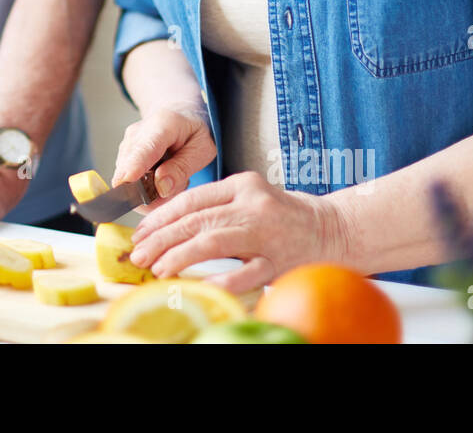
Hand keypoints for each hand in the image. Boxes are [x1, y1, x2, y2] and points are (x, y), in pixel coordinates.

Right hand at [111, 105, 216, 209]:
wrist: (179, 115)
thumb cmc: (193, 132)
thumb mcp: (202, 149)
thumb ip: (183, 168)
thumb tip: (161, 188)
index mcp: (162, 125)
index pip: (145, 148)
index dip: (134, 166)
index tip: (126, 181)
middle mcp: (137, 133)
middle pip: (130, 169)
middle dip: (152, 191)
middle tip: (180, 183)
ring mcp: (126, 144)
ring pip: (129, 180)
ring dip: (152, 190)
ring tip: (174, 175)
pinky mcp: (122, 156)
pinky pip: (130, 182)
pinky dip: (147, 187)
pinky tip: (162, 175)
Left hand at [127, 172, 350, 292]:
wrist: (334, 229)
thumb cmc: (283, 215)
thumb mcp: (249, 198)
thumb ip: (216, 207)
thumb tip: (166, 227)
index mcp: (242, 185)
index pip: (191, 199)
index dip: (160, 217)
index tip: (139, 234)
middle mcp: (253, 205)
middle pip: (196, 220)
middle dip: (160, 239)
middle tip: (138, 255)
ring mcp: (267, 233)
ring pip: (213, 242)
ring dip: (179, 257)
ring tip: (157, 269)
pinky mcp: (280, 261)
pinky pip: (246, 274)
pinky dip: (220, 280)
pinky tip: (199, 287)